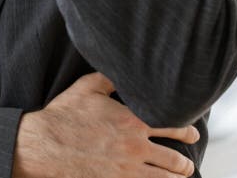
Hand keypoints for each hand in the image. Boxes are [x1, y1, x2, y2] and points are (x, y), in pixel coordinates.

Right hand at [12, 73, 199, 177]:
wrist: (43, 145)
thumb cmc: (64, 115)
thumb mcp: (88, 86)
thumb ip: (111, 78)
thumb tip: (124, 69)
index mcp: (132, 121)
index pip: (172, 126)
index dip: (187, 131)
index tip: (193, 134)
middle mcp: (135, 147)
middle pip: (174, 160)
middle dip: (184, 164)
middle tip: (188, 165)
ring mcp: (126, 170)